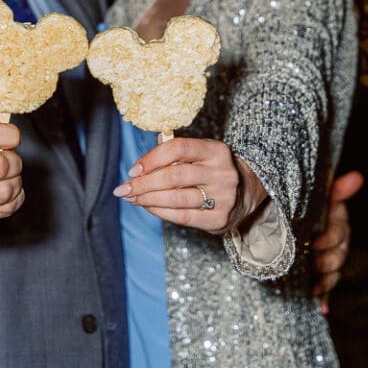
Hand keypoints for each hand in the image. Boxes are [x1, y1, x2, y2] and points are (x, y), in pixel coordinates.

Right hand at [0, 113, 23, 224]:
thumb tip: (4, 134)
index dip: (8, 133)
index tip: (10, 135)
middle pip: (0, 166)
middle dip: (13, 158)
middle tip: (7, 156)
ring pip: (5, 192)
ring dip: (15, 180)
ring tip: (7, 174)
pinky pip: (3, 211)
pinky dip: (14, 198)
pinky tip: (7, 188)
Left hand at [113, 134, 266, 233]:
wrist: (244, 193)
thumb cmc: (210, 169)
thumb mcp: (199, 154)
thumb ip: (173, 156)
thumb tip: (138, 170)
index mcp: (216, 150)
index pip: (178, 149)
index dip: (152, 158)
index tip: (133, 170)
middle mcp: (222, 173)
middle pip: (174, 177)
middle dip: (144, 184)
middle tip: (123, 189)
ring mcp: (223, 198)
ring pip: (176, 199)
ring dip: (148, 199)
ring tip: (132, 198)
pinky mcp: (219, 219)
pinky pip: (183, 216)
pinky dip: (161, 212)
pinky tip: (148, 207)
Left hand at [312, 169, 363, 313]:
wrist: (276, 218)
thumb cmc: (301, 203)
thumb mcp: (315, 194)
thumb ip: (334, 189)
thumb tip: (357, 176)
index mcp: (335, 222)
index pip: (340, 233)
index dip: (330, 239)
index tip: (315, 242)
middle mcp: (334, 242)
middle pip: (338, 256)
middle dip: (326, 262)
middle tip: (312, 264)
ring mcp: (326, 259)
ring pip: (332, 274)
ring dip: (325, 282)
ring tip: (313, 287)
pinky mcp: (316, 274)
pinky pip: (324, 290)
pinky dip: (323, 299)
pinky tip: (321, 308)